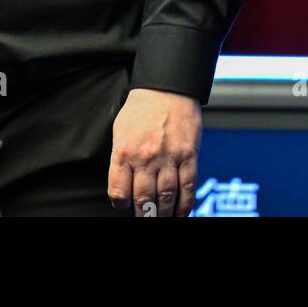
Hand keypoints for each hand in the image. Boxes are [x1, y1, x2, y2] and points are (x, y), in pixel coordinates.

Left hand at [108, 87, 201, 215]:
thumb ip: (120, 157)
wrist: (166, 88)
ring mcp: (168, 158)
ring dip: (165, 214)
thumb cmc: (140, 109)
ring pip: (166, 198)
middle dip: (144, 215)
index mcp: (124, 152)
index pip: (118, 191)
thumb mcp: (119, 130)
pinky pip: (187, 187)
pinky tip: (182, 213)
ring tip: (162, 219)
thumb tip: (122, 184)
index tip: (124, 206)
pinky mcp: (188, 156)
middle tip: (145, 218)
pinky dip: (185, 205)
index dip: (120, 204)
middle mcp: (145, 158)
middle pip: (144, 199)